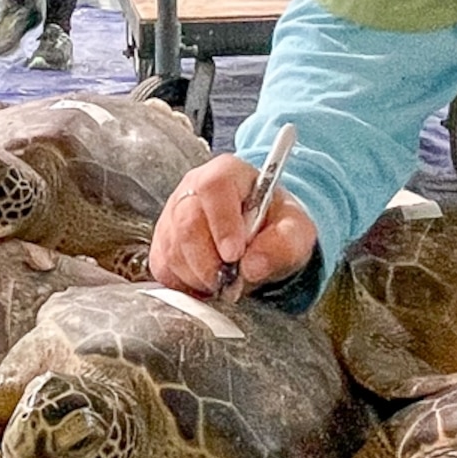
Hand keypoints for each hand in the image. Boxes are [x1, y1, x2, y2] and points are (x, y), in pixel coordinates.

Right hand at [150, 154, 316, 295]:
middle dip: (210, 261)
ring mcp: (172, 214)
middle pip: (187, 223)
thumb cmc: (276, 225)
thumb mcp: (294, 231)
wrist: (262, 237)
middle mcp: (193, 188)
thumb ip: (282, 244)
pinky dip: (186, 284)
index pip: (214, 188)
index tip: (234, 255)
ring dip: (200, 276)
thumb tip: (253, 266)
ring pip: (173, 249)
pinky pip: (164, 268)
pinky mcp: (161, 242)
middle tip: (232, 281)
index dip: (222, 223)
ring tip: (224, 280)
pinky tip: (207, 281)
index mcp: (227, 173)